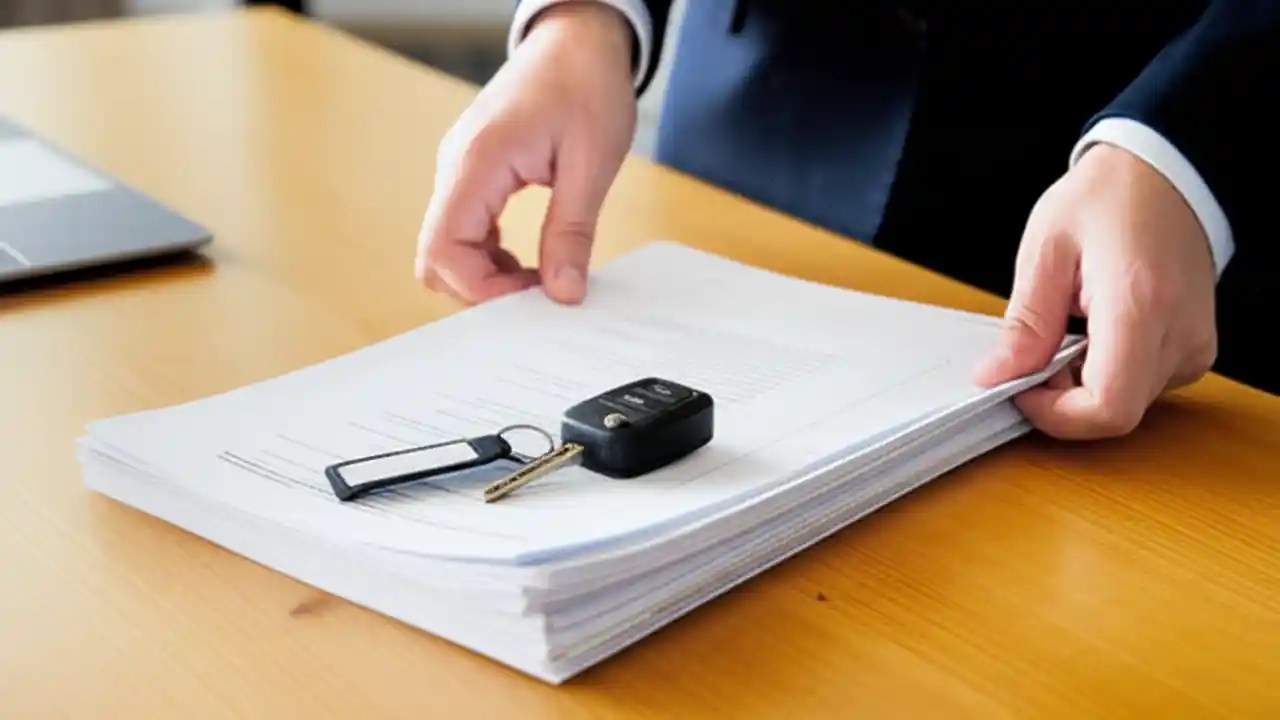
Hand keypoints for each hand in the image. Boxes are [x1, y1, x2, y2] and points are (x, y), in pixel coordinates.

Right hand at [415, 3, 636, 304]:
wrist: (579, 38)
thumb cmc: (586, 84)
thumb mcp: (591, 163)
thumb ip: (572, 231)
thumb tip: (564, 292)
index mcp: (477, 162)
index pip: (445, 250)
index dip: (483, 289)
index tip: (534, 296)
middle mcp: (456, 167)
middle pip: (436, 257)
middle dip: (479, 288)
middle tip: (536, 295)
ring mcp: (460, 170)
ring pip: (447, 247)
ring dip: (486, 274)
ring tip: (540, 278)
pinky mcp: (472, 173)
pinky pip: (465, 229)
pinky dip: (490, 255)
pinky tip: (529, 261)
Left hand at [973, 143, 1217, 438]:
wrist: (1164, 173)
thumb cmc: (1108, 198)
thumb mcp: (1046, 251)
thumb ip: (1025, 325)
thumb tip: (997, 376)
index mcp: (1140, 306)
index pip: (1107, 407)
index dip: (1055, 414)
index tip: (1020, 388)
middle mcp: (1180, 334)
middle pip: (1113, 412)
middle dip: (1061, 398)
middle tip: (1033, 353)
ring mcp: (1194, 345)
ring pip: (1126, 404)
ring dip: (1081, 385)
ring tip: (1065, 331)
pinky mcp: (1195, 349)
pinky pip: (1142, 386)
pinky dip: (1105, 374)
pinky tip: (1091, 335)